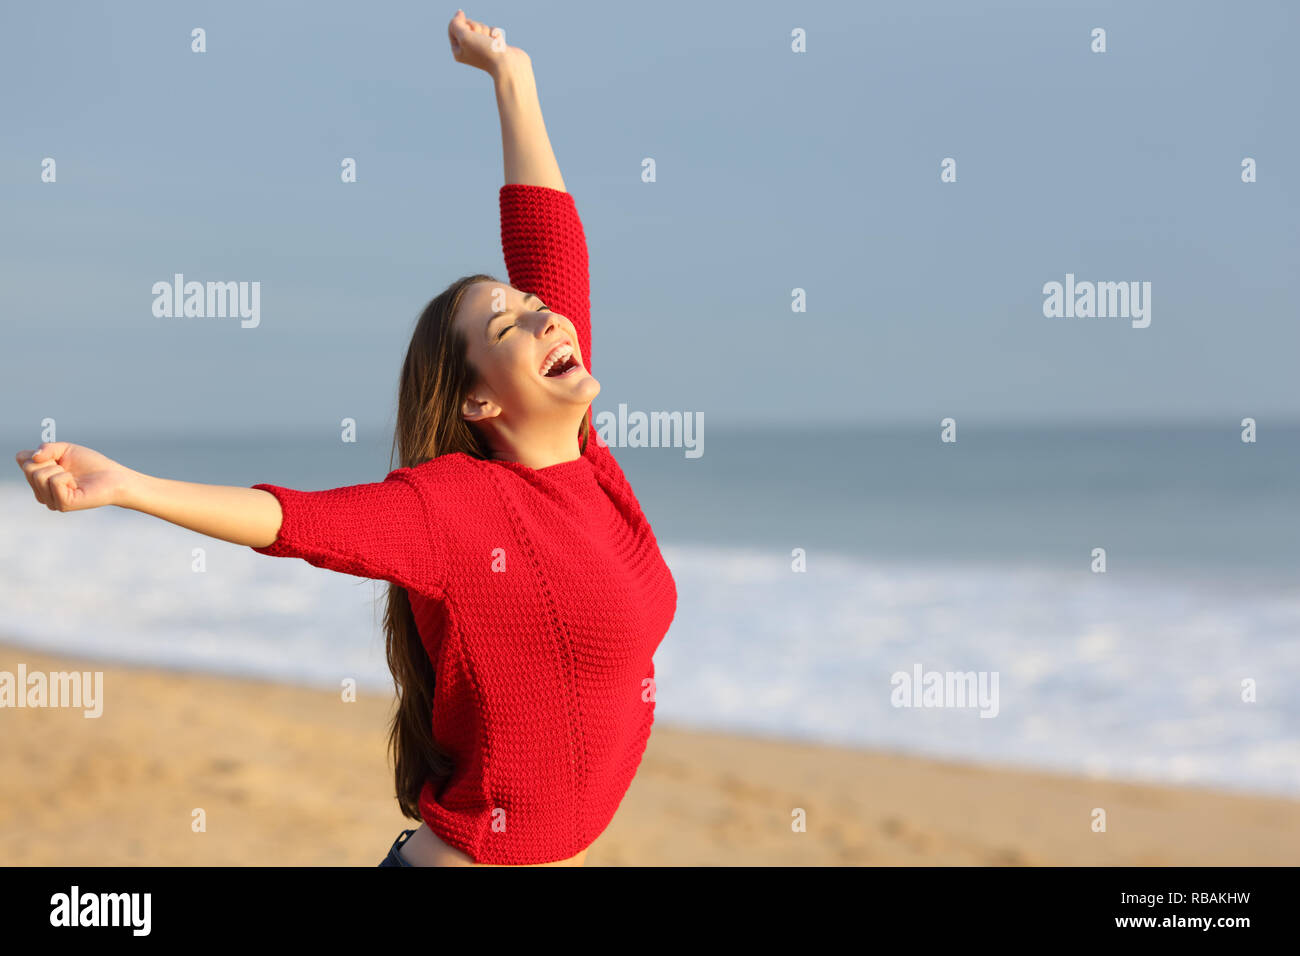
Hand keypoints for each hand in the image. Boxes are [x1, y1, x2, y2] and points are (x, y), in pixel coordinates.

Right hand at [14, 442, 132, 511]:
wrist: (114, 477)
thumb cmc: (91, 464)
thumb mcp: (65, 449)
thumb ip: (46, 448)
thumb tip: (33, 458)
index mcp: (38, 479)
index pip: (22, 459)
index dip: (41, 451)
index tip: (58, 457)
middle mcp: (40, 492)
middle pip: (29, 468)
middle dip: (51, 460)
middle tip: (68, 468)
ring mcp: (50, 501)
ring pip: (39, 475)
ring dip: (59, 469)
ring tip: (73, 477)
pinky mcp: (62, 504)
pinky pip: (54, 481)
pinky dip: (66, 477)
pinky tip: (77, 484)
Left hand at [447, 8, 528, 76]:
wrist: (508, 65)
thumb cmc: (486, 52)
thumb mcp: (465, 36)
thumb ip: (456, 24)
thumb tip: (459, 14)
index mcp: (458, 51)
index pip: (453, 28)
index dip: (462, 25)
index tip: (470, 31)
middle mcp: (468, 50)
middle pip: (468, 25)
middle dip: (477, 28)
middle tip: (482, 39)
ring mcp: (482, 48)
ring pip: (481, 27)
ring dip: (487, 31)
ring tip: (492, 43)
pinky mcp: (494, 45)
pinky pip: (492, 31)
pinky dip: (496, 34)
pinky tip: (499, 43)